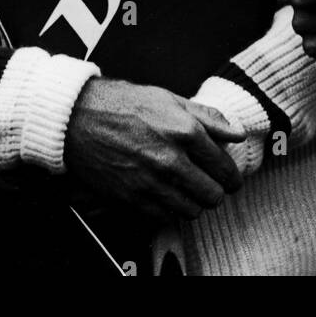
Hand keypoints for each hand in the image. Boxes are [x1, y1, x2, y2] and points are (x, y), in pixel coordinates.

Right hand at [64, 77, 245, 220]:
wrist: (78, 118)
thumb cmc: (123, 104)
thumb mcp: (171, 99)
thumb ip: (209, 118)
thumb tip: (237, 132)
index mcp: (185, 131)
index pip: (224, 167)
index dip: (233, 177)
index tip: (232, 180)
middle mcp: (170, 159)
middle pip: (212, 194)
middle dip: (217, 192)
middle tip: (213, 187)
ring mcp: (150, 181)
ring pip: (191, 210)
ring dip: (195, 203)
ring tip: (190, 192)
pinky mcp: (130, 198)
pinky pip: (165, 217)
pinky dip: (171, 210)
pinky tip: (168, 196)